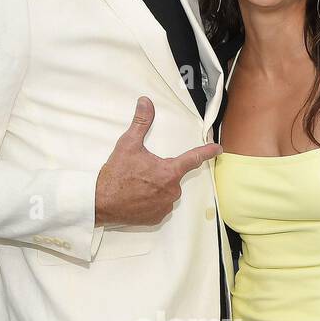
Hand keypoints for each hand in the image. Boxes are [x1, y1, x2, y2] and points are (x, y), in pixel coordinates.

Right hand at [95, 96, 220, 226]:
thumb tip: (145, 102)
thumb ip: (141, 123)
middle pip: (173, 176)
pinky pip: (159, 207)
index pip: (194, 158)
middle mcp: (171, 190)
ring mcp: (164, 206)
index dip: (207, 151)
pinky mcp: (156, 218)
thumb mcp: (128, 144)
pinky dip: (151, 202)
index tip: (217, 149)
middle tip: (141, 172)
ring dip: (157, 188)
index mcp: (169, 171)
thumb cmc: (116, 175)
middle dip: (161, 172)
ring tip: (137, 186)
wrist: (101, 202)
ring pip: (166, 192)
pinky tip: (137, 198)